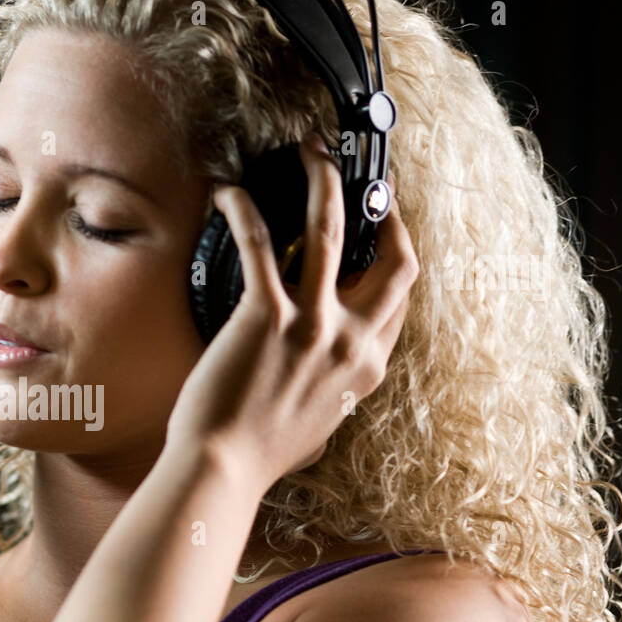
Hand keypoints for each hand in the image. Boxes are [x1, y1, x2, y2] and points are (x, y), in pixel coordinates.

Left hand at [166, 133, 419, 494]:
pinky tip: (228, 193)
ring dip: (325, 182)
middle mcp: (351, 344)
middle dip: (383, 209)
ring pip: (332, 232)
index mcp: (367, 369)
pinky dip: (244, 210)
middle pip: (394, 261)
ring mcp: (312, 328)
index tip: (382, 229)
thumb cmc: (259, 455)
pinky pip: (260, 243)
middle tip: (365, 176)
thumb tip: (335, 393)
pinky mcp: (265, 317)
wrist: (221, 469)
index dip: (395, 257)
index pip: (399, 301)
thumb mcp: (320, 427)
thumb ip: (335, 398)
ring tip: (310, 153)